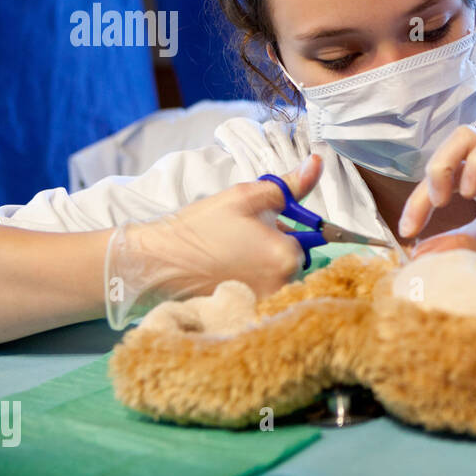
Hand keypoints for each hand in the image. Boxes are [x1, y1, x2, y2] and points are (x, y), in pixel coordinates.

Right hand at [105, 154, 322, 327]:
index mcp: (287, 256)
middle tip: (242, 239)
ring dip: (265, 265)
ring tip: (233, 255)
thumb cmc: (201, 227)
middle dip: (275, 247)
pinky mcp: (249, 312)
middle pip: (295, 260)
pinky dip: (252, 282)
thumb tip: (317, 164)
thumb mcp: (246, 196)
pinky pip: (264, 293)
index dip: (284, 228)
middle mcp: (283, 285)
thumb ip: (289, 185)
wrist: (158, 260)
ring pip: (279, 276)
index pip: (307, 239)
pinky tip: (229, 272)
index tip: (262, 226)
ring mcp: (266, 302)